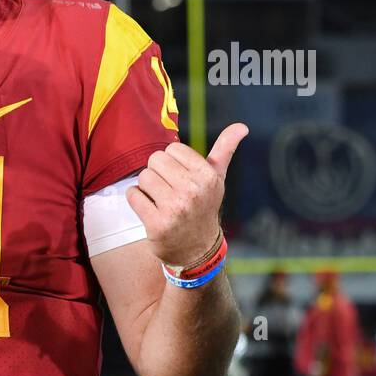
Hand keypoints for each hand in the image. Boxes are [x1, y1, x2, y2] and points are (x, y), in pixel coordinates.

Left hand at [128, 123, 248, 267]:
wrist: (198, 249)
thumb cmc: (204, 207)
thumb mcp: (217, 179)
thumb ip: (225, 149)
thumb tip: (242, 126)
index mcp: (207, 176)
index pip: (172, 148)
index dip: (173, 162)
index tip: (182, 178)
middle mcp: (192, 191)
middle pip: (155, 160)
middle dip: (159, 173)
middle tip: (170, 190)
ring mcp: (174, 208)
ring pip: (143, 177)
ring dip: (147, 187)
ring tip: (161, 200)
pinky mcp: (157, 223)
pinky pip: (133, 195)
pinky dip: (137, 199)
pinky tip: (150, 209)